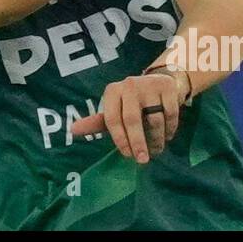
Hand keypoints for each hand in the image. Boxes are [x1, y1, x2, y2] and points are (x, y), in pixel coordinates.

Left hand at [69, 72, 185, 163]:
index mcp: (112, 91)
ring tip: (156, 149)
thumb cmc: (132, 103)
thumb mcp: (114, 110)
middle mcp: (129, 85)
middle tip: (143, 160)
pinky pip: (170, 115)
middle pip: (132, 120)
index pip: (112, 119)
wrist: (160, 81)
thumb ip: (96, 122)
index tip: (127, 155)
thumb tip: (72, 129)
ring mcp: (149, 84)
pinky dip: (170, 130)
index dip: (119, 139)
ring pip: (154, 120)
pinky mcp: (167, 87)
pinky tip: (167, 135)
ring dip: (156, 139)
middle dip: (138, 143)